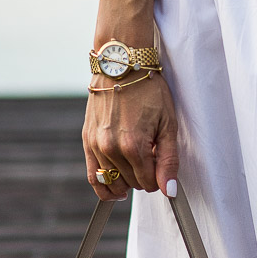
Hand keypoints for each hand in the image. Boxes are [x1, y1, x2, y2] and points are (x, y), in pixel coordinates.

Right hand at [83, 73, 178, 200]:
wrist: (121, 66)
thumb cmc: (148, 90)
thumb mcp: (167, 124)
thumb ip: (169, 160)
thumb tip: (169, 190)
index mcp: (134, 145)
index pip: (149, 183)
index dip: (159, 179)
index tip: (162, 166)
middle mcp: (111, 148)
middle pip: (132, 183)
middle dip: (144, 177)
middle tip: (151, 158)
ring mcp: (96, 145)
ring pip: (113, 183)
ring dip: (126, 180)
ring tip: (136, 167)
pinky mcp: (86, 140)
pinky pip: (92, 176)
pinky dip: (104, 186)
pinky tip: (116, 189)